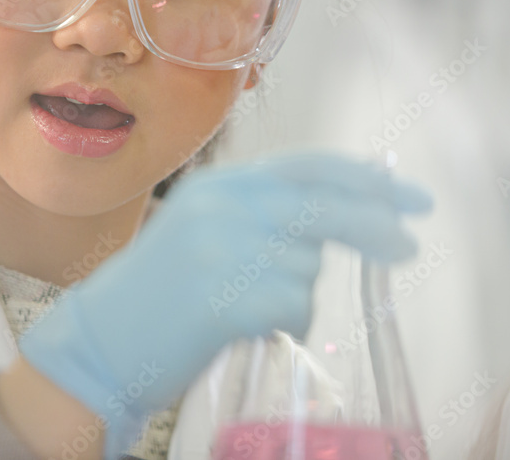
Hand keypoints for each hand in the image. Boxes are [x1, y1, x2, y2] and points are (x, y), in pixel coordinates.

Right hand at [18, 151, 432, 457]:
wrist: (100, 342)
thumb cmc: (165, 289)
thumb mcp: (211, 227)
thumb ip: (270, 211)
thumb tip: (356, 203)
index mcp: (220, 184)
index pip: (309, 167)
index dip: (366, 180)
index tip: (409, 197)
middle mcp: (220, 206)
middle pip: (322, 208)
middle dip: (375, 225)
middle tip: (410, 245)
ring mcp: (217, 251)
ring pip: (308, 268)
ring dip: (297, 293)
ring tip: (247, 306)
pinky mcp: (219, 300)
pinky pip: (293, 308)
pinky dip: (286, 323)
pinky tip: (246, 327)